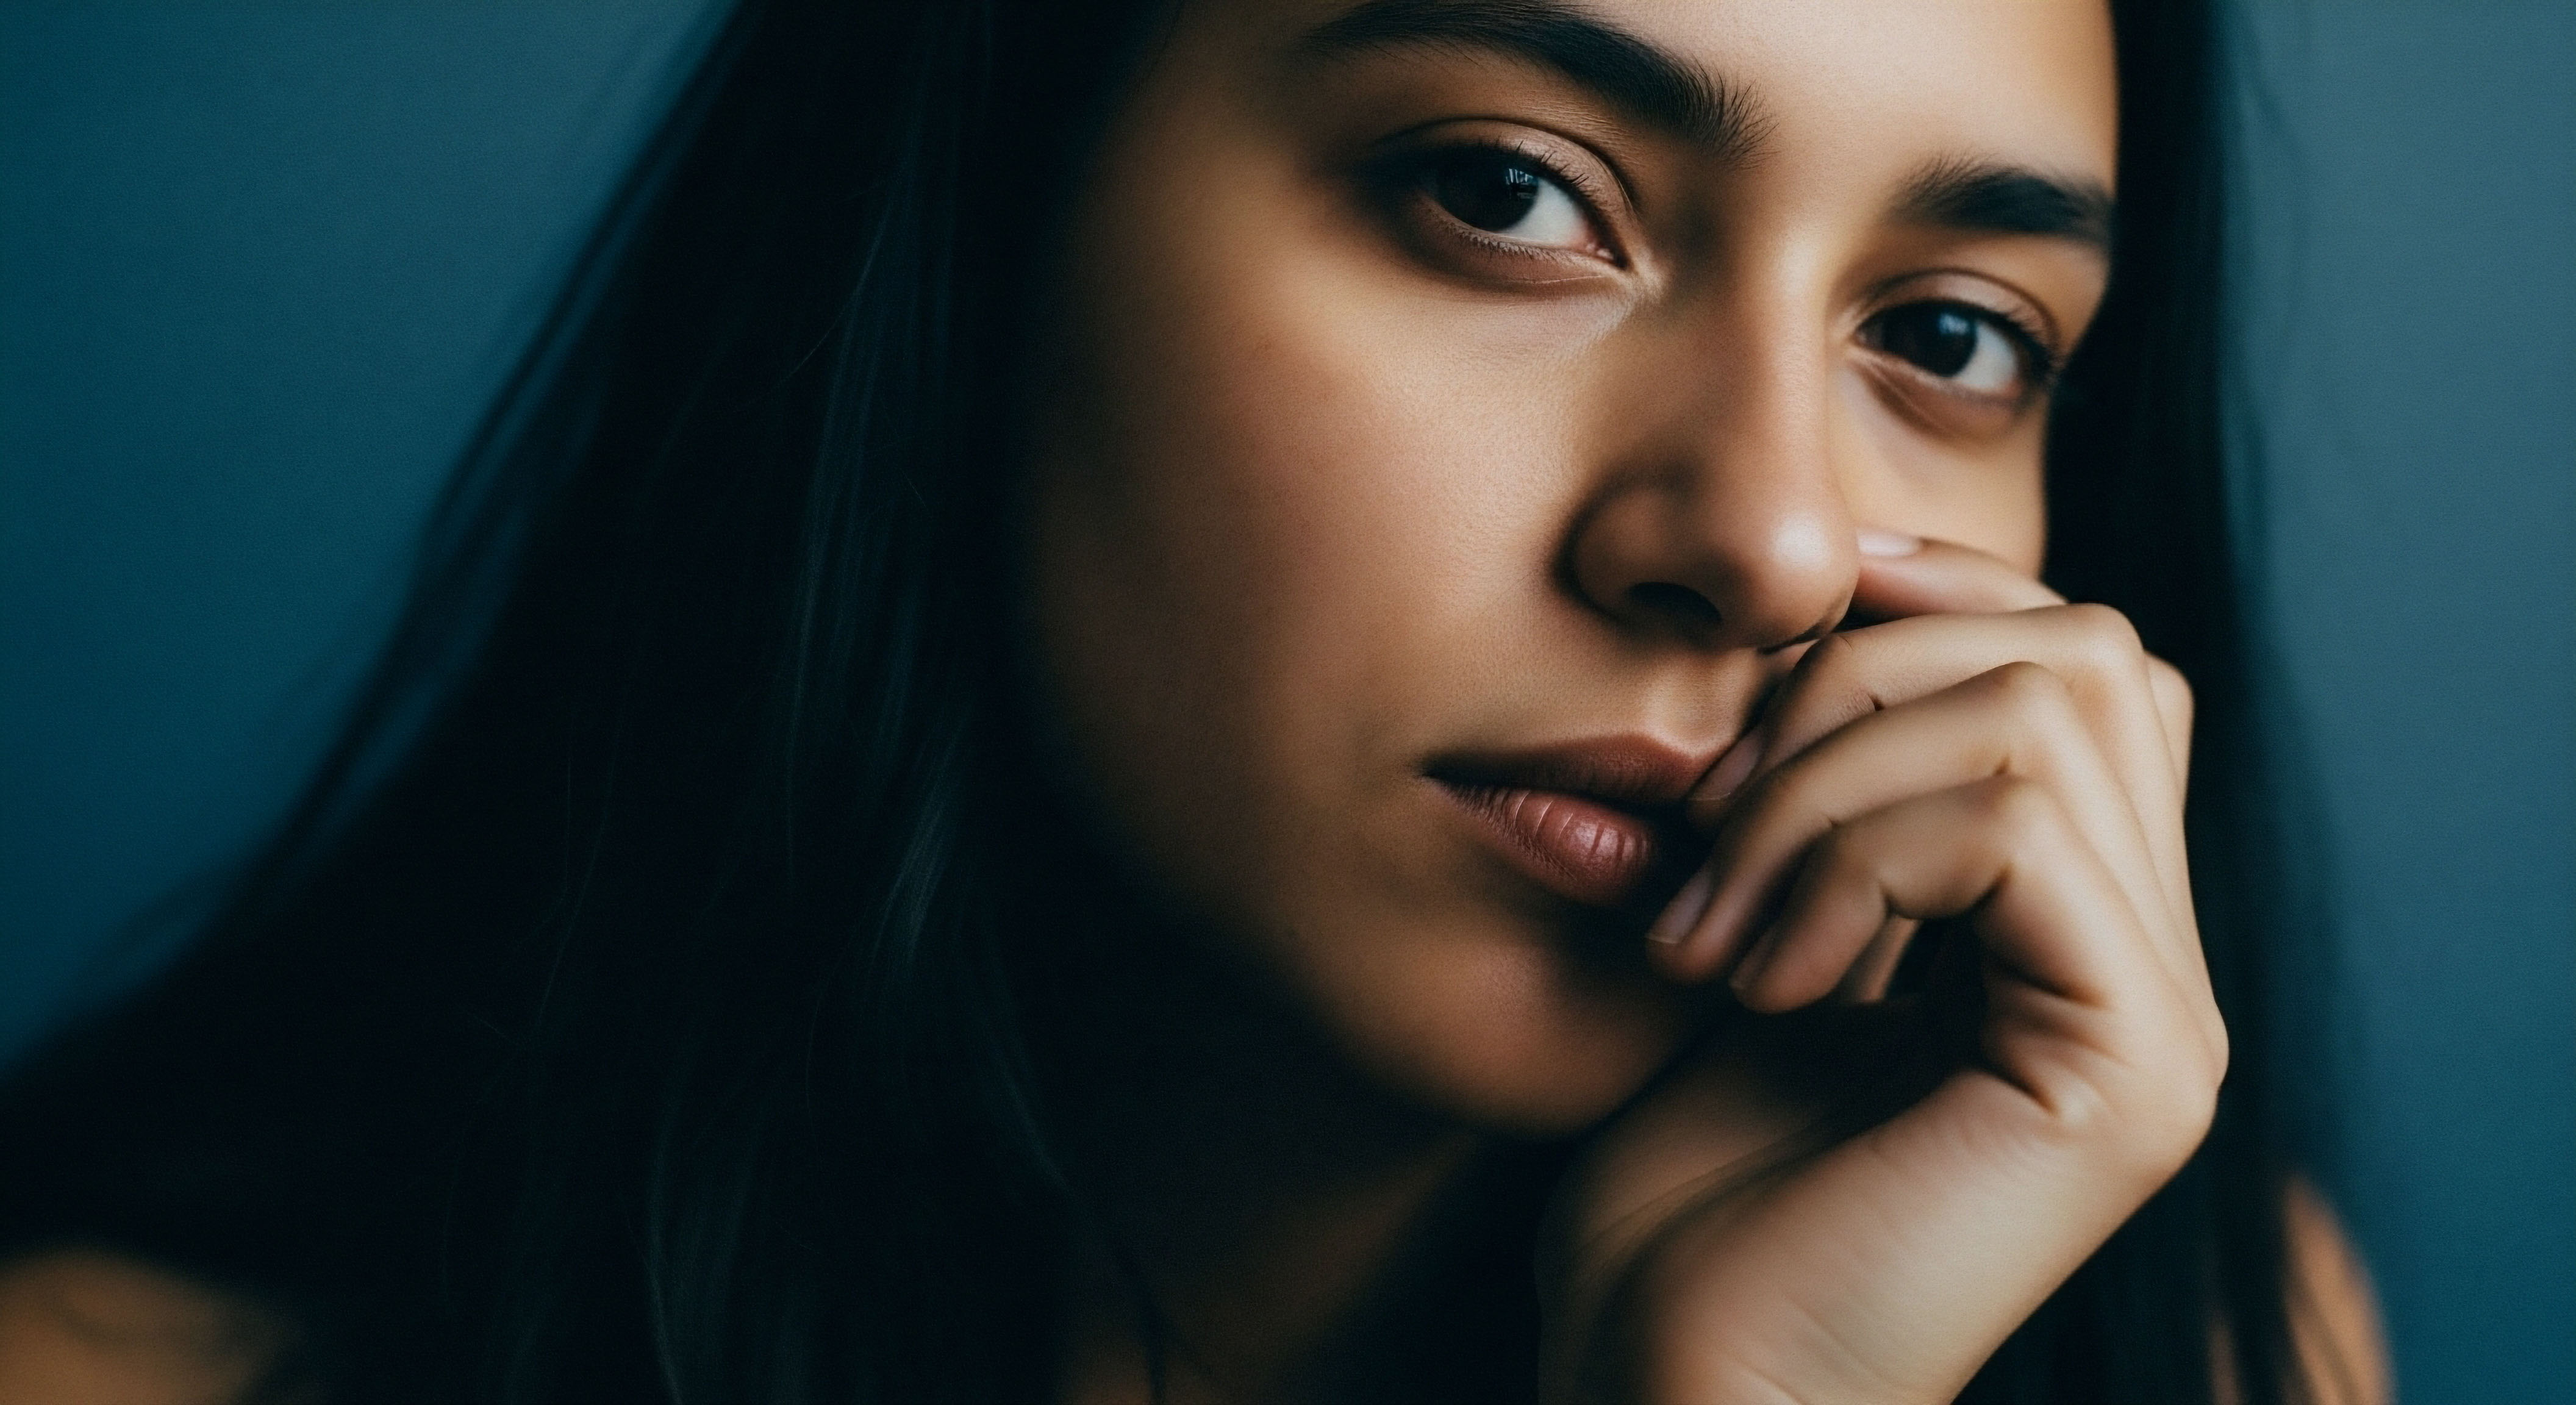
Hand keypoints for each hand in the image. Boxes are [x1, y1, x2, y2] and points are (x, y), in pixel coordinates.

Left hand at [1539, 540, 2221, 1404]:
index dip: (1936, 593)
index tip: (1784, 612)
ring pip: (2042, 714)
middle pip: (2078, 652)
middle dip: (1852, 685)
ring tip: (1709, 930)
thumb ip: (1832, 772)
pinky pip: (2014, 828)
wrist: (1675, 1365)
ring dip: (1818, 785)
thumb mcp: (1756, 920)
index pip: (2078, 656)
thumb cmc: (1687, 1179)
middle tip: (1706, 830)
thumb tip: (1848, 575)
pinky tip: (1764, 984)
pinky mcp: (2135, 1068)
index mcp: (2073, 923)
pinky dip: (1852, 865)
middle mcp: (2152, 964)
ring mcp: (2164, 1020)